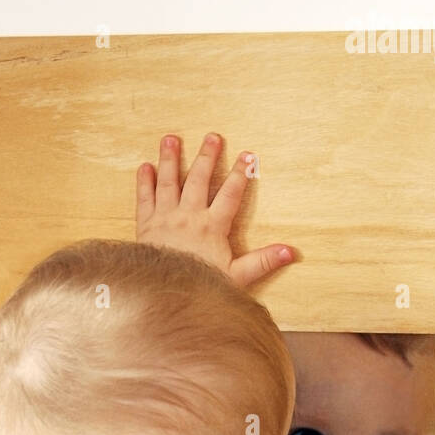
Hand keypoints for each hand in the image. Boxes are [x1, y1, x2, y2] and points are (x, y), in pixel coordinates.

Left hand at [135, 132, 297, 289]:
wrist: (164, 297)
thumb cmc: (200, 288)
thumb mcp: (236, 277)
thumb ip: (262, 261)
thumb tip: (290, 252)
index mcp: (212, 227)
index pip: (230, 194)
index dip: (241, 174)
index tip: (249, 156)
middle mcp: (188, 217)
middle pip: (198, 179)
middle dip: (206, 157)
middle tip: (212, 137)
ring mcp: (165, 219)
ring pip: (169, 182)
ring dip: (170, 159)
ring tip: (171, 139)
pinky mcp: (146, 226)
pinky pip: (144, 199)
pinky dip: (144, 182)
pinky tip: (144, 166)